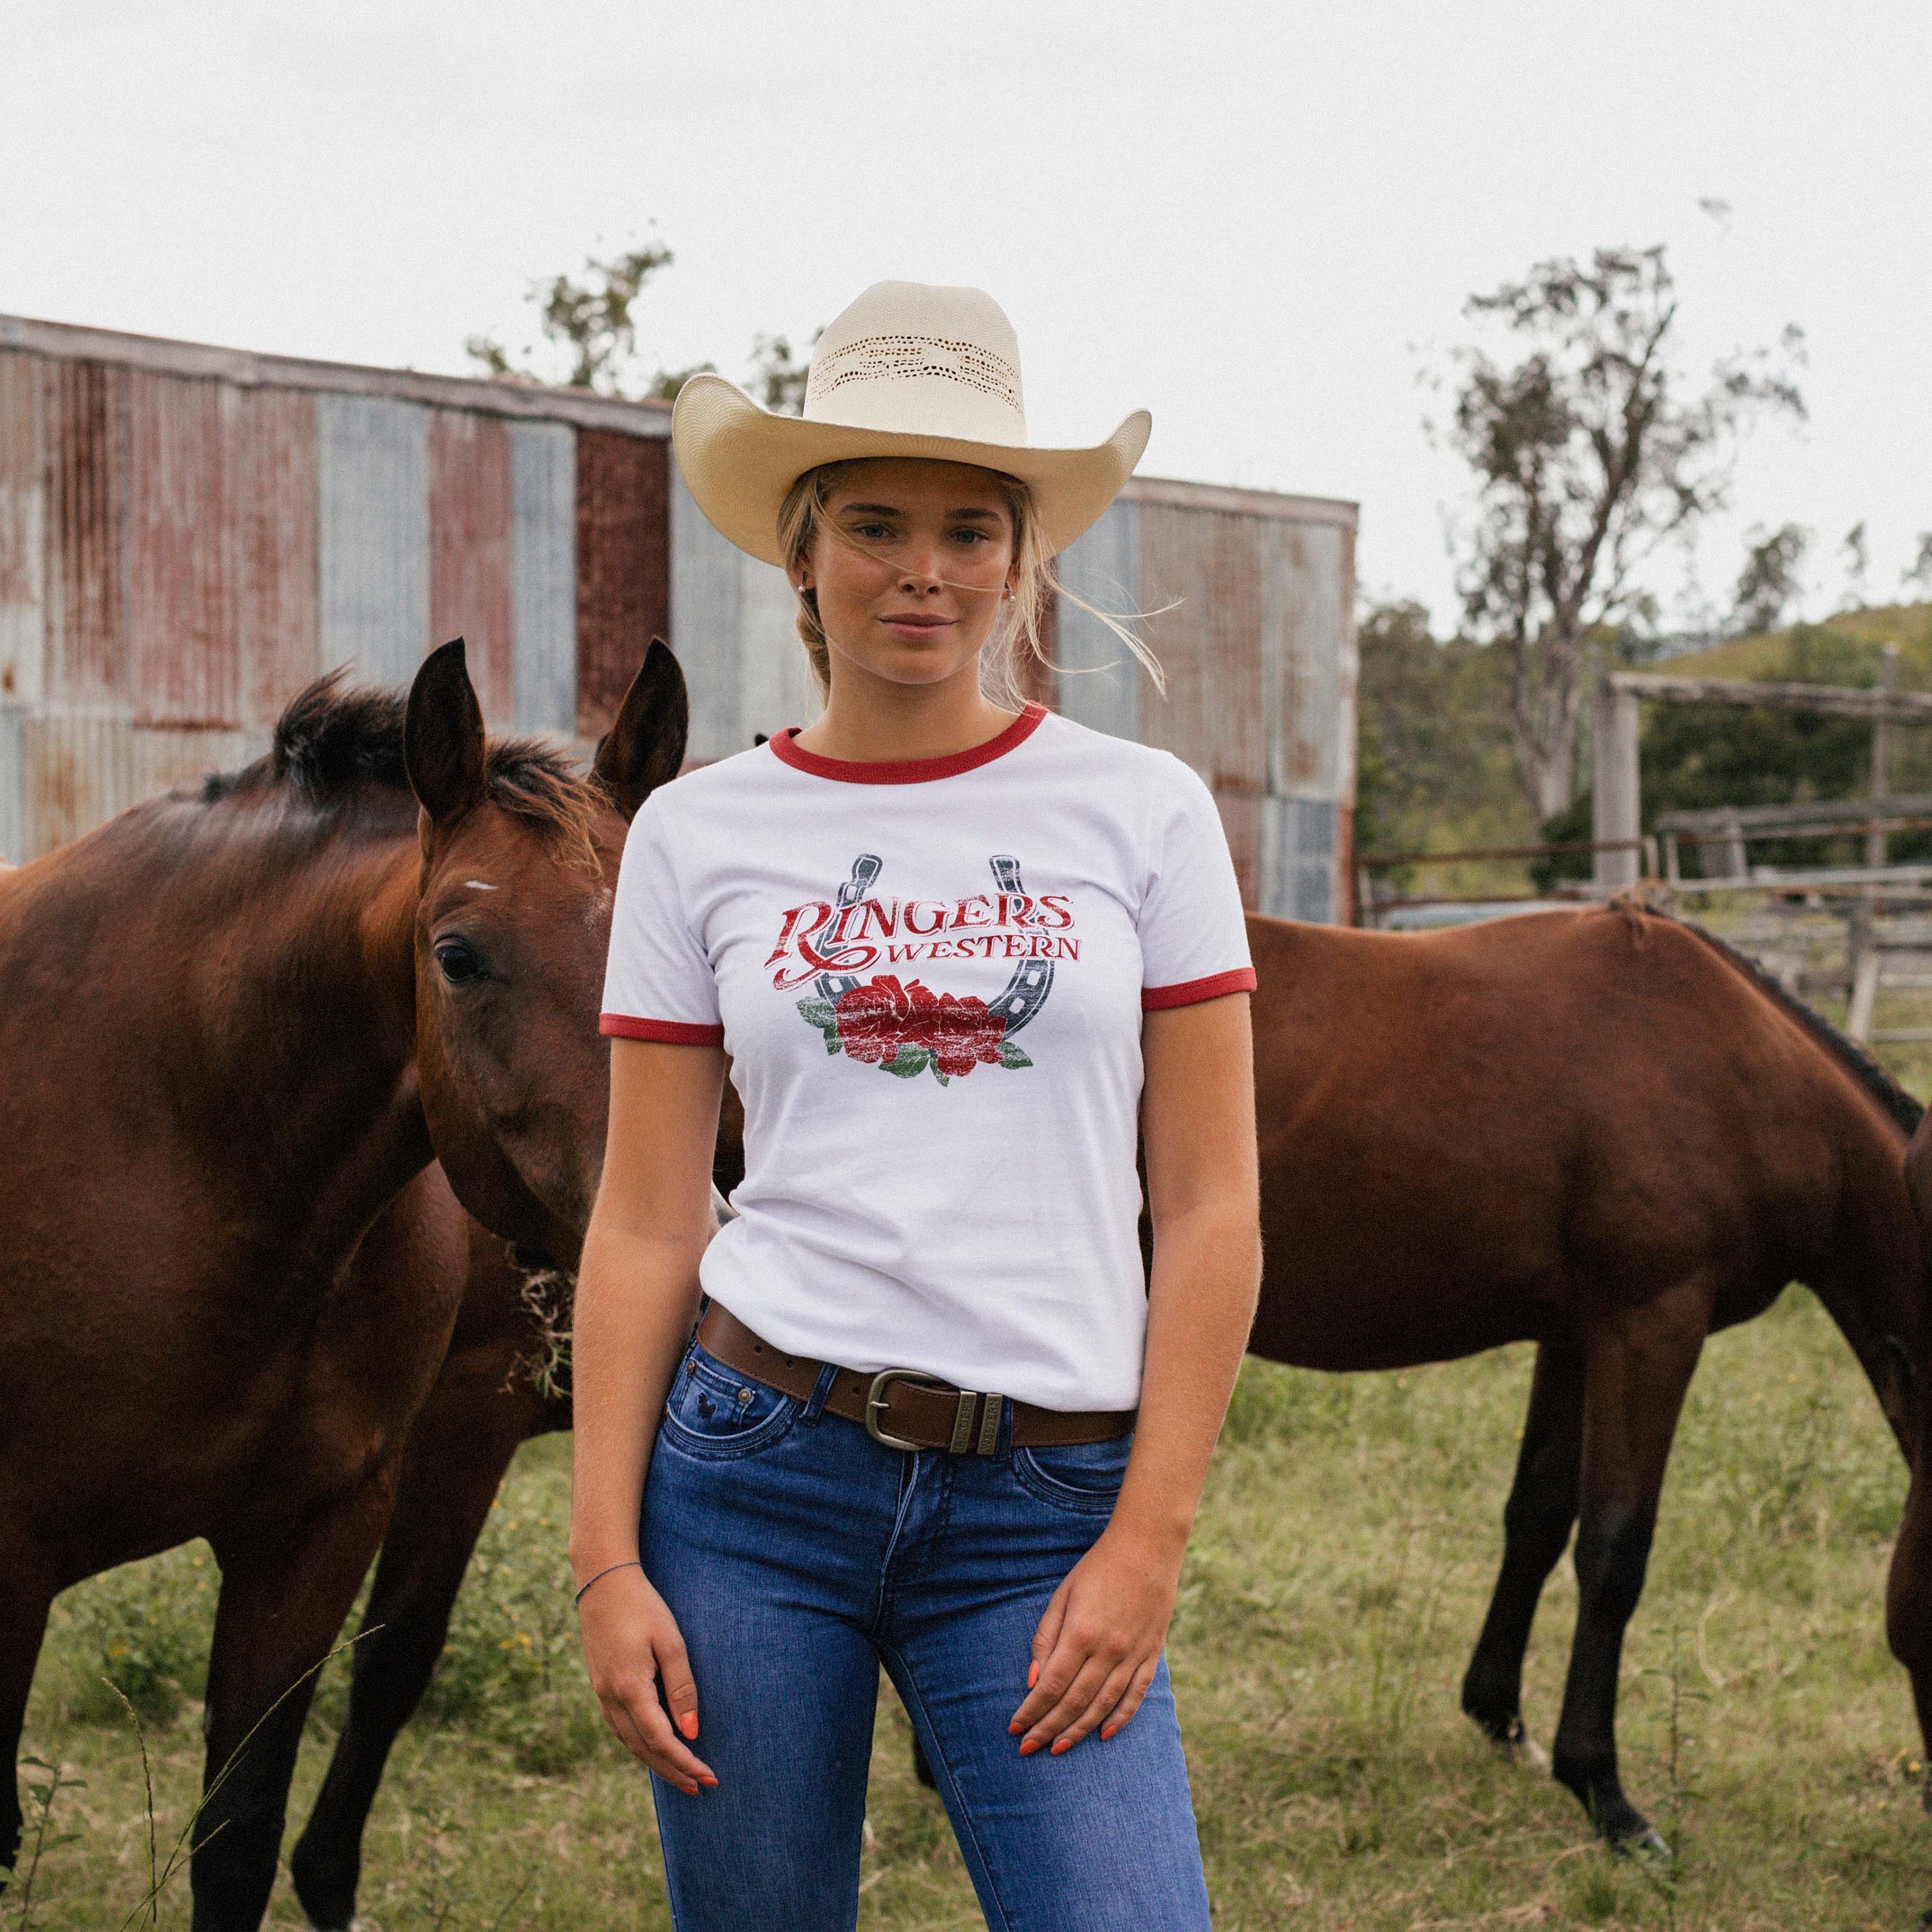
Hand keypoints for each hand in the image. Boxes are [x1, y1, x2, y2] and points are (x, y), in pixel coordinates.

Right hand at [578, 1564, 716, 1793]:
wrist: (603, 1582)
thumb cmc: (643, 1607)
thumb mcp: (670, 1642)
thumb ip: (681, 1687)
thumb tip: (691, 1731)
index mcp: (629, 1689)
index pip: (661, 1740)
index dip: (685, 1762)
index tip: (708, 1777)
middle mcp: (610, 1698)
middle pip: (643, 1750)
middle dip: (672, 1772)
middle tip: (700, 1788)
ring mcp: (601, 1693)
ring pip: (629, 1742)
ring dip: (655, 1763)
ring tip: (681, 1777)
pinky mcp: (600, 1685)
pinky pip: (620, 1727)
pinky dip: (640, 1745)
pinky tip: (654, 1748)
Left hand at [1007, 1524, 1182, 1755]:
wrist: (1147, 1548)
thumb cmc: (1097, 1569)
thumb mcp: (1063, 1595)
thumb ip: (1046, 1638)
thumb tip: (1033, 1682)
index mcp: (1081, 1633)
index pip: (1051, 1686)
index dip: (1031, 1712)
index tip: (1015, 1729)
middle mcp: (1108, 1650)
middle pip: (1074, 1702)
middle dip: (1048, 1729)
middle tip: (1028, 1750)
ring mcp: (1133, 1655)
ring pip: (1103, 1706)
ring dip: (1079, 1731)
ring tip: (1058, 1749)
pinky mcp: (1152, 1655)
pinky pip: (1136, 1695)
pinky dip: (1120, 1719)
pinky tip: (1104, 1735)